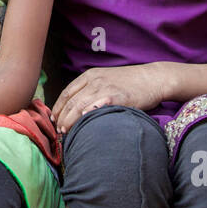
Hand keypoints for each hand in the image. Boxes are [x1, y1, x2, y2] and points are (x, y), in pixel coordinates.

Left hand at [52, 64, 166, 132]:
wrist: (153, 78)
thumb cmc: (130, 83)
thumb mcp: (106, 80)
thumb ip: (91, 90)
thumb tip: (76, 109)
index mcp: (90, 75)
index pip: (67, 92)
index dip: (58, 107)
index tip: (53, 119)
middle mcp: (94, 80)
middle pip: (71, 101)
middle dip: (62, 117)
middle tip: (58, 131)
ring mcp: (106, 87)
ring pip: (80, 105)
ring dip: (70, 120)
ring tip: (66, 132)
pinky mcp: (118, 96)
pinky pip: (99, 105)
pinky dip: (88, 113)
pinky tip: (83, 121)